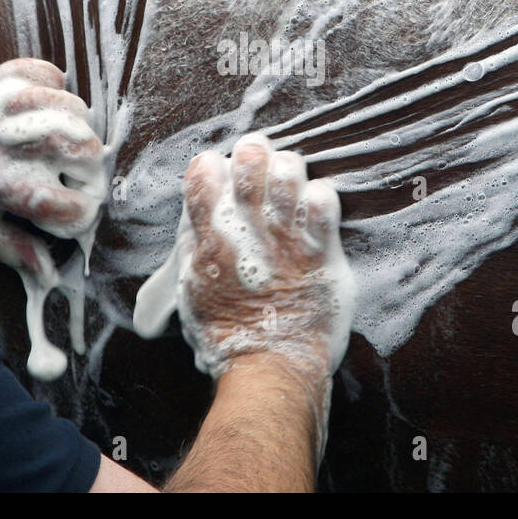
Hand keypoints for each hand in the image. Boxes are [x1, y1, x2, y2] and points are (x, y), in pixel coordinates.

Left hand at [0, 58, 107, 276]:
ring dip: (80, 133)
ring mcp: (2, 103)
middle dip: (90, 174)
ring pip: (74, 110)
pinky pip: (48, 74)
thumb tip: (49, 275)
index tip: (69, 220)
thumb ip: (13, 249)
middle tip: (77, 183)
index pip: (65, 205)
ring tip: (65, 151)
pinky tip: (44, 112)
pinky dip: (56, 90)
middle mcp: (2, 139)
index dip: (79, 218)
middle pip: (82, 151)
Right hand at [167, 134, 354, 383]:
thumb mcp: (191, 292)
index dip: (213, 165)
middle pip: (250, 163)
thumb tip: (193, 222)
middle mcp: (247, 232)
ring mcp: (286, 240)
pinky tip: (317, 205)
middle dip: (255, 151)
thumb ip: (192, 252)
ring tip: (289, 178)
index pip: (202, 175)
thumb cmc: (228, 336)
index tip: (223, 172)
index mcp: (210, 239)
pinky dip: (321, 197)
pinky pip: (326, 204)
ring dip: (289, 169)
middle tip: (260, 159)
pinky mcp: (320, 253)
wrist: (269, 366)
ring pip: (289, 174)